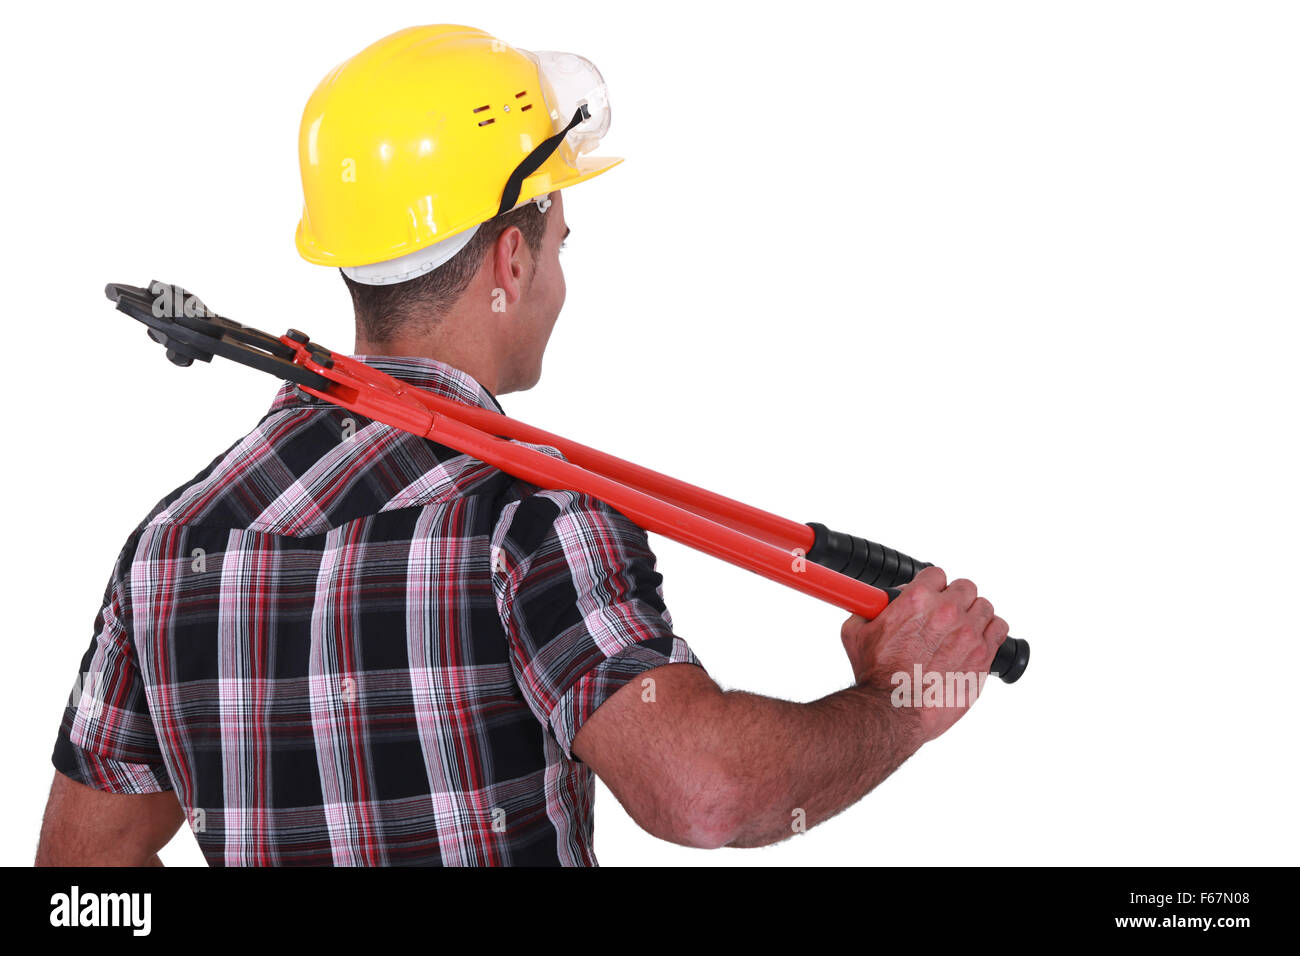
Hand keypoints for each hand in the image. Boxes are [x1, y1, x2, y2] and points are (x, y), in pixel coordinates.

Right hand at [840, 566, 1008, 742]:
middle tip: (946, 615)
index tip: (930, 597)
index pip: (936, 574)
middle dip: (955, 599)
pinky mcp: (983, 656)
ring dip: (974, 615)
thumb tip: (877, 603)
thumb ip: (870, 609)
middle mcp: (947, 612)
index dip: (931, 586)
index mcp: (917, 600)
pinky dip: (991, 631)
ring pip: (984, 606)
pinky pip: (999, 629)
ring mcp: (968, 634)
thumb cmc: (876, 676)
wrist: (895, 709)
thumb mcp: (856, 633)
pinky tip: (979, 640)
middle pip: (965, 587)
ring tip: (962, 630)